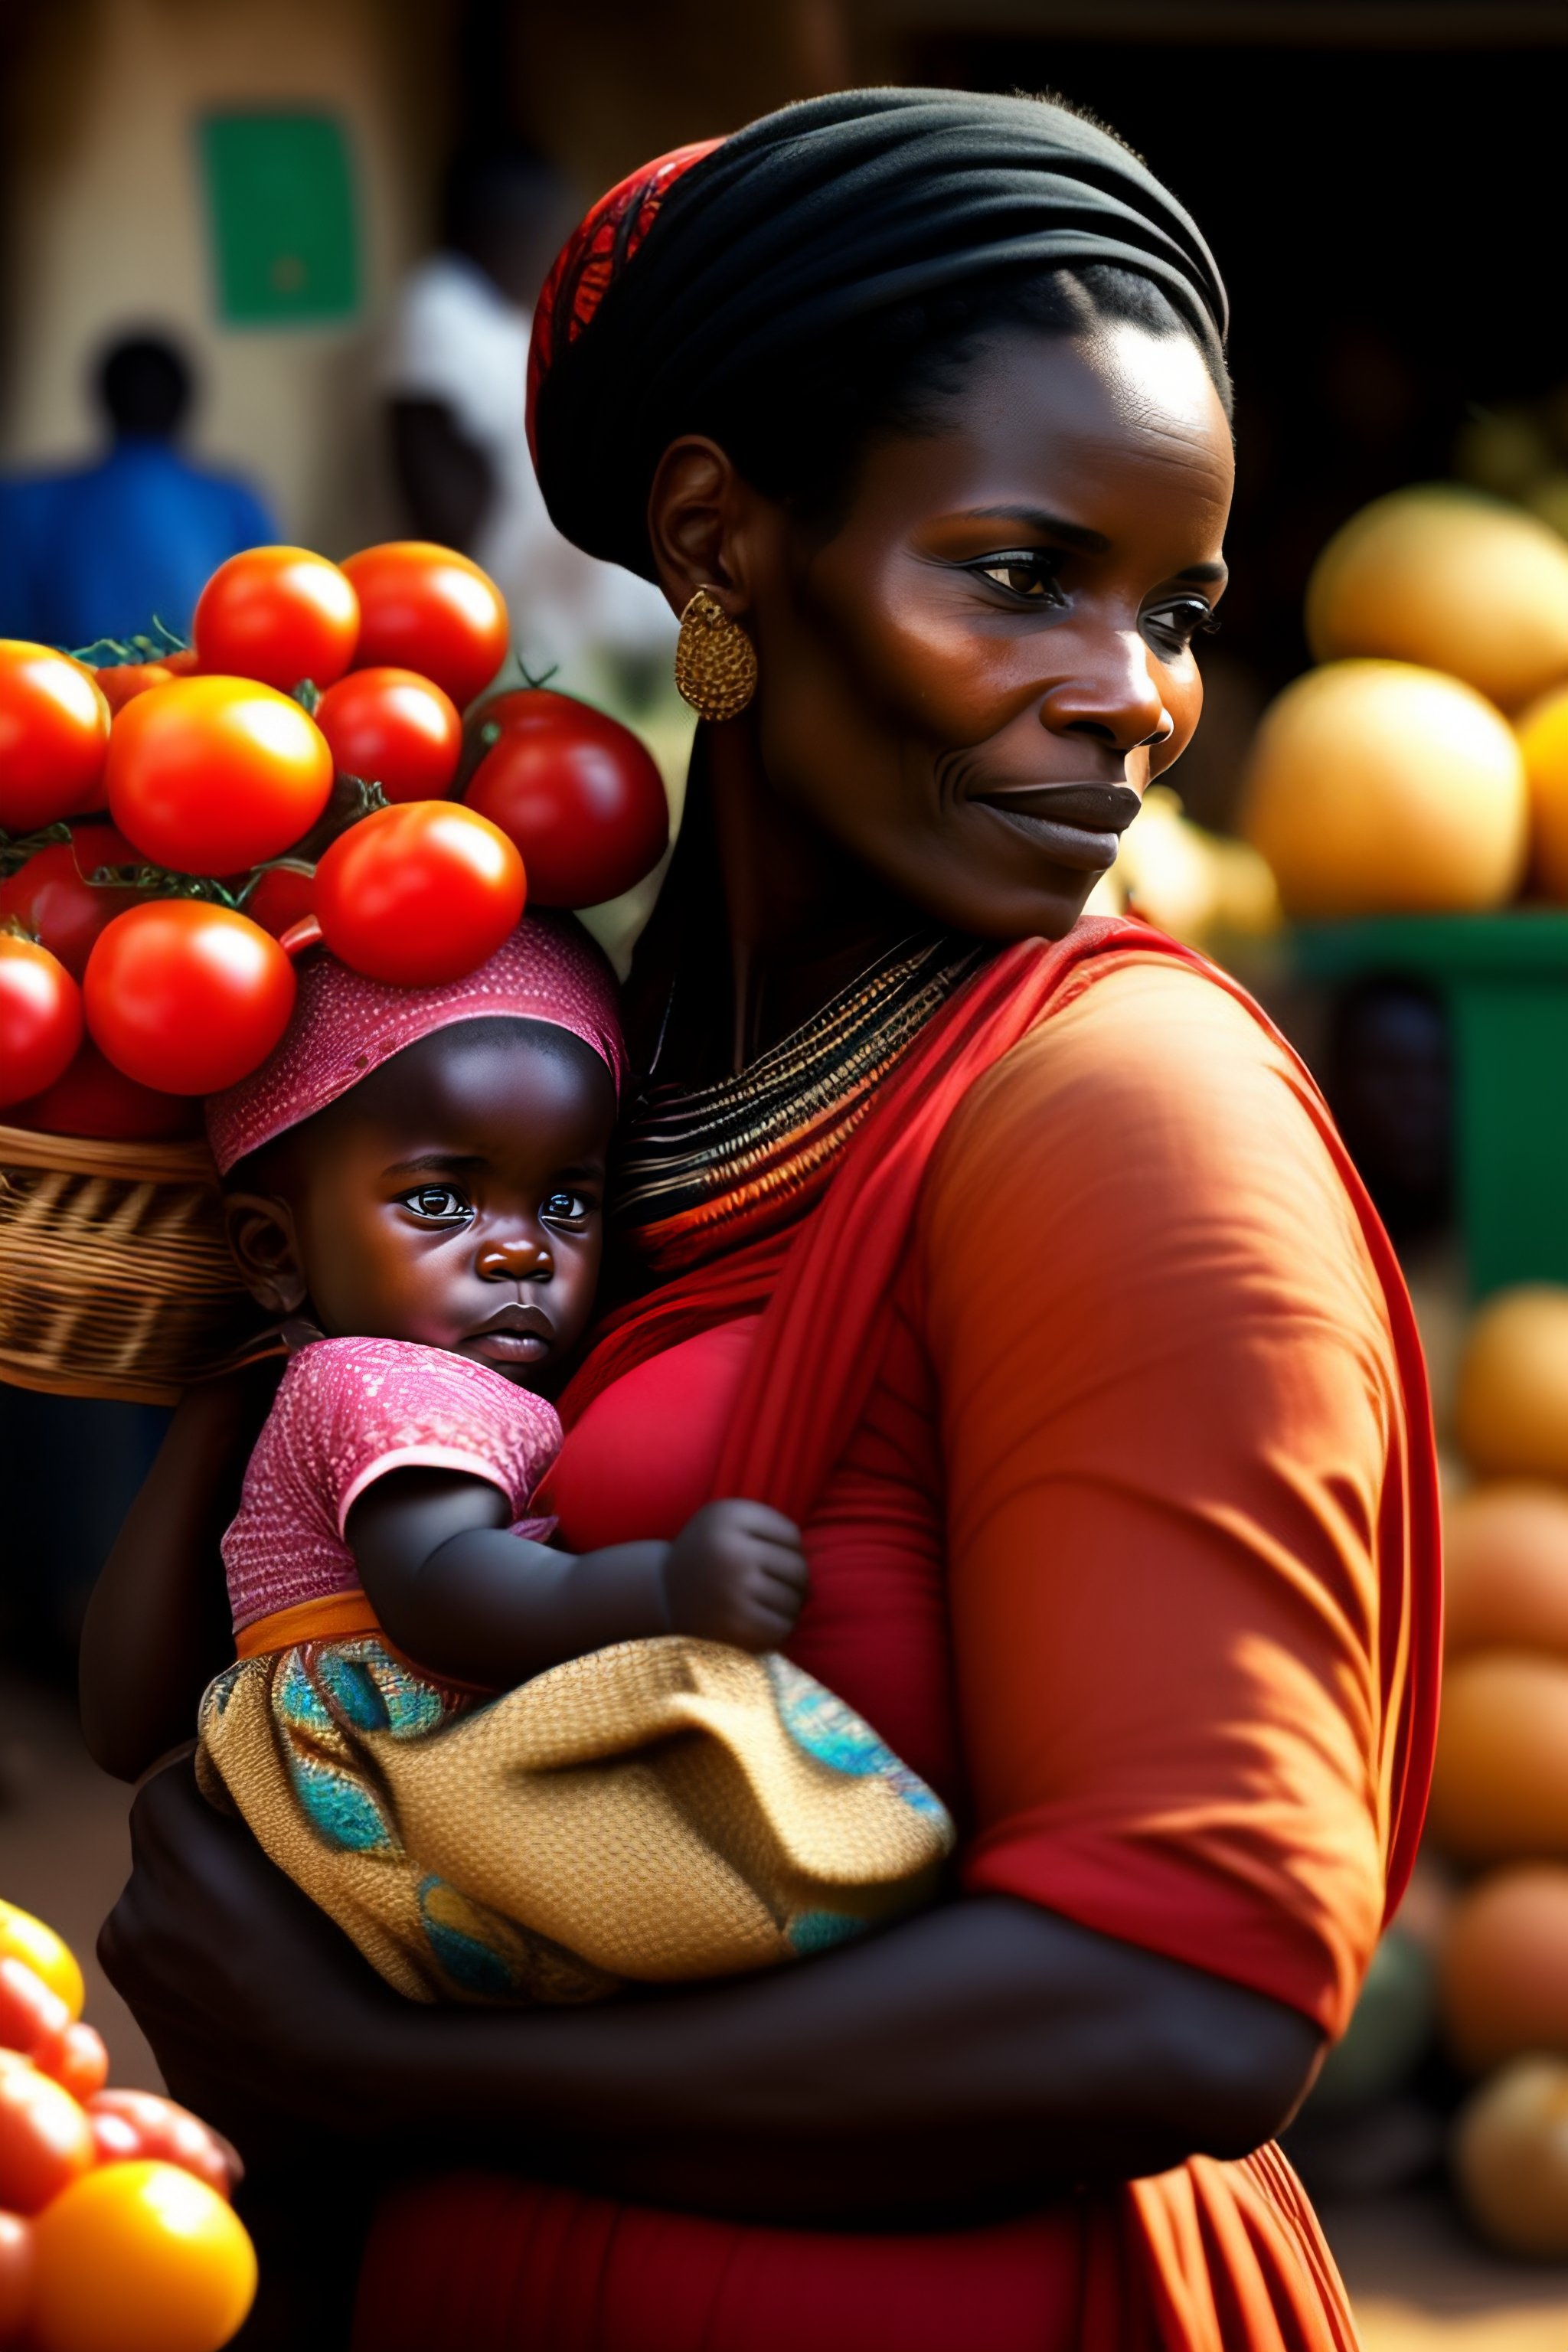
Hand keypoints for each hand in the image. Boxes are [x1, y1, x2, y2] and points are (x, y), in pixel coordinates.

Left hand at [98, 1757, 402, 2146]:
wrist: (345, 2077)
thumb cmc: (339, 1954)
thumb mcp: (305, 1852)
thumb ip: (251, 1802)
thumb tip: (230, 1771)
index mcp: (165, 1869)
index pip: (164, 1791)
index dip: (204, 1779)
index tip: (247, 1786)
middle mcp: (129, 1922)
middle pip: (157, 1854)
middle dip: (197, 1847)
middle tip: (263, 1861)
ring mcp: (135, 1987)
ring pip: (157, 1915)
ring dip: (191, 1909)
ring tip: (262, 1930)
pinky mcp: (152, 2039)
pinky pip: (168, 1977)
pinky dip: (197, 1969)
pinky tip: (255, 1984)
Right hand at [660, 1500, 807, 1649]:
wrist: (661, 1593)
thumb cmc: (709, 1554)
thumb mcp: (728, 1520)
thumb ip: (770, 1526)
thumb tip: (822, 1557)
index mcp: (728, 1516)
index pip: (791, 1536)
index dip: (788, 1551)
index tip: (766, 1559)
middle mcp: (730, 1550)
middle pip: (798, 1568)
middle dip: (794, 1581)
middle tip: (773, 1587)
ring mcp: (732, 1589)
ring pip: (794, 1600)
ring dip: (788, 1606)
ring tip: (764, 1603)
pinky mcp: (733, 1625)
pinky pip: (781, 1628)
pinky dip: (778, 1628)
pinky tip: (760, 1622)